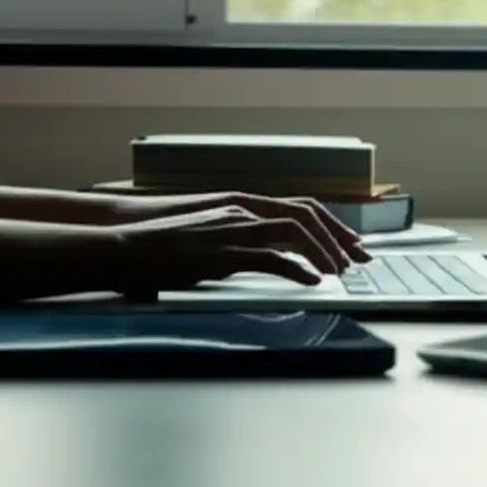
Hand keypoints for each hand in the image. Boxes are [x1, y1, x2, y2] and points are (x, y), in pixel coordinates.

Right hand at [112, 192, 370, 264]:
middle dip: (340, 236)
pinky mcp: (224, 253)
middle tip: (360, 259)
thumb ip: (238, 242)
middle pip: (307, 214)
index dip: (331, 223)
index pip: (300, 206)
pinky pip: (273, 257)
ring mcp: (235, 229)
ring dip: (324, 252)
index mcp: (242, 205)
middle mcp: (244, 211)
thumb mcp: (210, 237)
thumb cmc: (163, 245)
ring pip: (296, 232)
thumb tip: (262, 257)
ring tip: (340, 272)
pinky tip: (312, 281)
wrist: (126, 244)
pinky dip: (298, 268)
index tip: (352, 243)